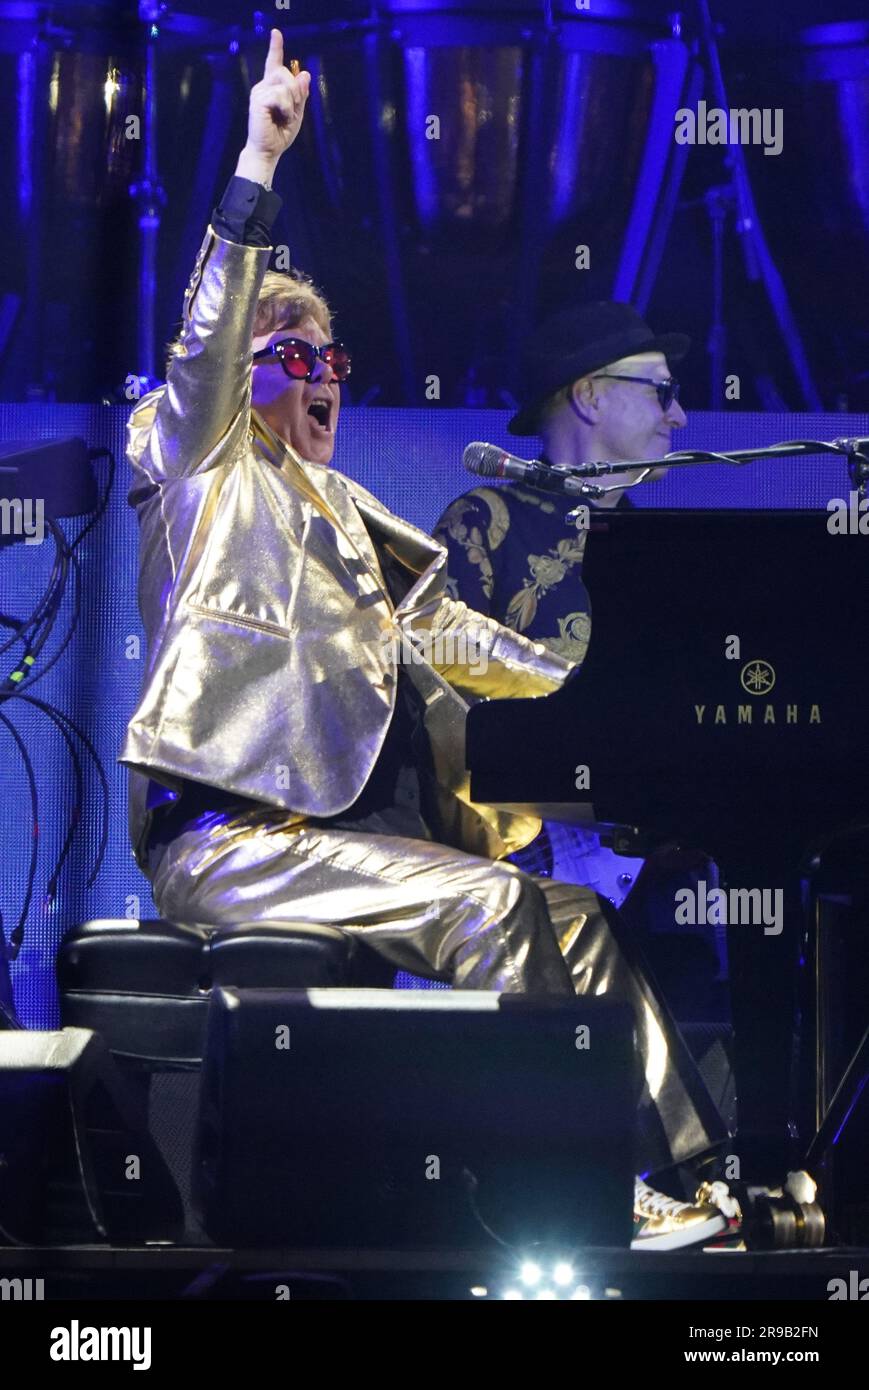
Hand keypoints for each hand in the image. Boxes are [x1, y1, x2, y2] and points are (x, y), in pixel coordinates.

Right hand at [237, 29, 309, 181]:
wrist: (268, 151)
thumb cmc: (280, 134)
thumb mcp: (296, 113)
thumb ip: (301, 94)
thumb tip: (305, 73)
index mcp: (272, 87)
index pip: (274, 63)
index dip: (275, 47)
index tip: (276, 33)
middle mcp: (263, 86)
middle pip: (285, 72)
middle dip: (296, 90)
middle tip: (293, 110)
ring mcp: (259, 92)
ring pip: (284, 83)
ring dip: (292, 101)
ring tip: (286, 116)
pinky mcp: (258, 100)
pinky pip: (280, 95)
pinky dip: (286, 108)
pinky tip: (282, 117)